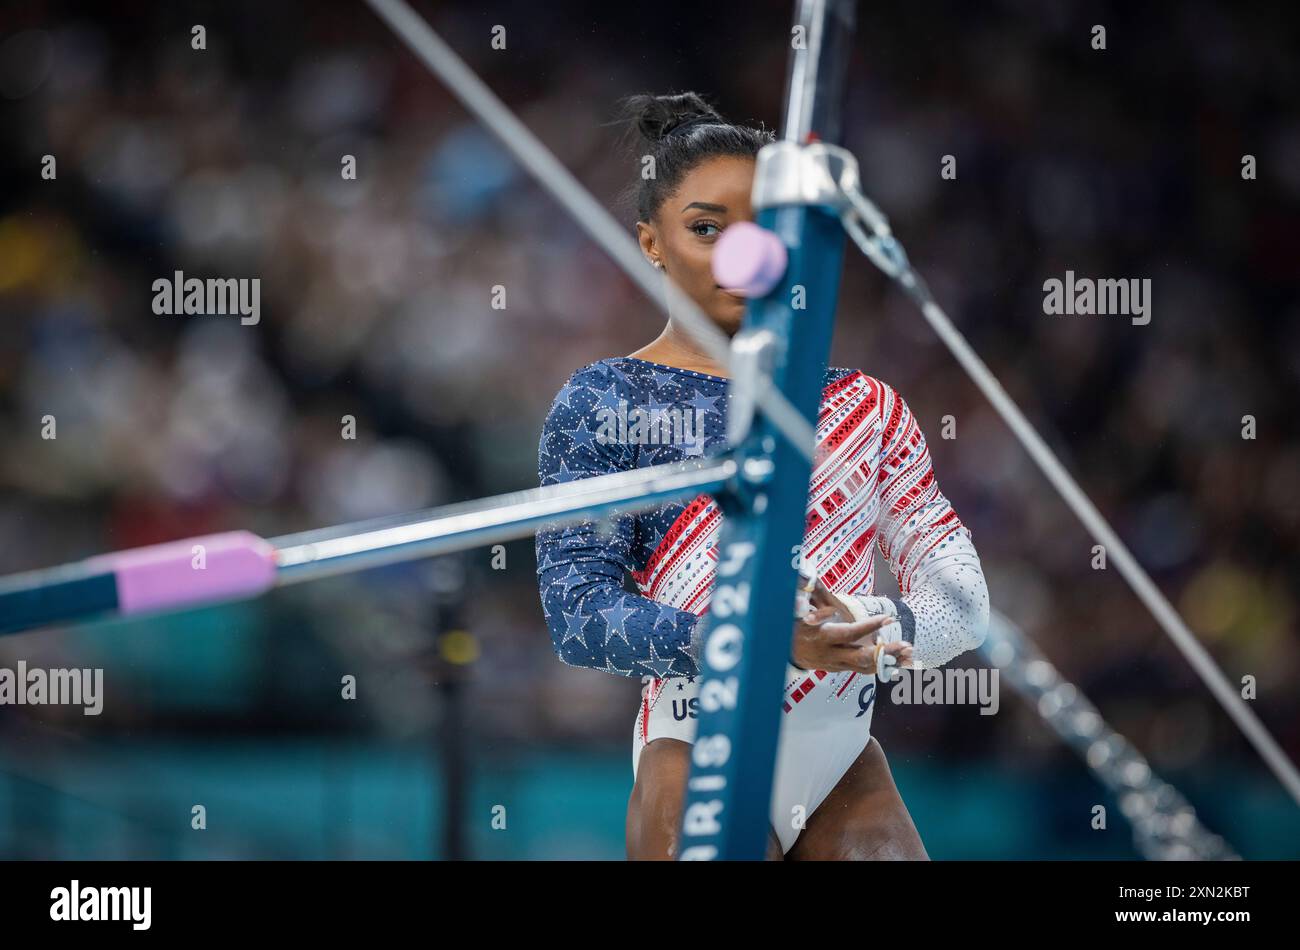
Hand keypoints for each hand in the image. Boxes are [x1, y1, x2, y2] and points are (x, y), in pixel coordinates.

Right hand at [791, 578, 913, 674]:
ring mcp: (837, 664)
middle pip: (862, 657)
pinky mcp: (841, 668)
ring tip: (909, 653)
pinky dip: (883, 666)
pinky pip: (864, 670)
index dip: (868, 626)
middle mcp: (831, 654)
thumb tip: (815, 578)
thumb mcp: (798, 611)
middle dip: (886, 653)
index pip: (849, 633)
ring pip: (866, 667)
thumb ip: (812, 596)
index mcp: (823, 637)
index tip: (887, 618)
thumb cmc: (793, 627)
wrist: (783, 652)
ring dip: (889, 661)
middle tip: (906, 645)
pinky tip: (899, 661)